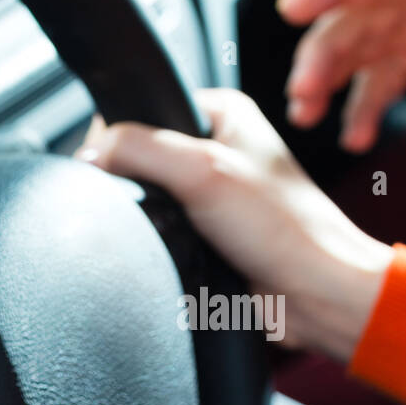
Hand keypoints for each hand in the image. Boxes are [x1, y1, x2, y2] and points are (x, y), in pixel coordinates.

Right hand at [78, 88, 392, 362]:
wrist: (316, 295)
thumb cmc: (287, 229)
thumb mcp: (203, 171)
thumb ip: (138, 149)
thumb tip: (88, 152)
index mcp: (222, 112)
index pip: (140, 109)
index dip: (117, 136)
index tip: (112, 164)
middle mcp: (218, 148)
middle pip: (140, 156)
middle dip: (135, 183)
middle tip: (159, 203)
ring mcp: (212, 194)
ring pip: (149, 199)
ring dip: (151, 218)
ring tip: (177, 230)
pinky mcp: (209, 236)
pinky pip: (163, 234)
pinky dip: (163, 244)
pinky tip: (180, 250)